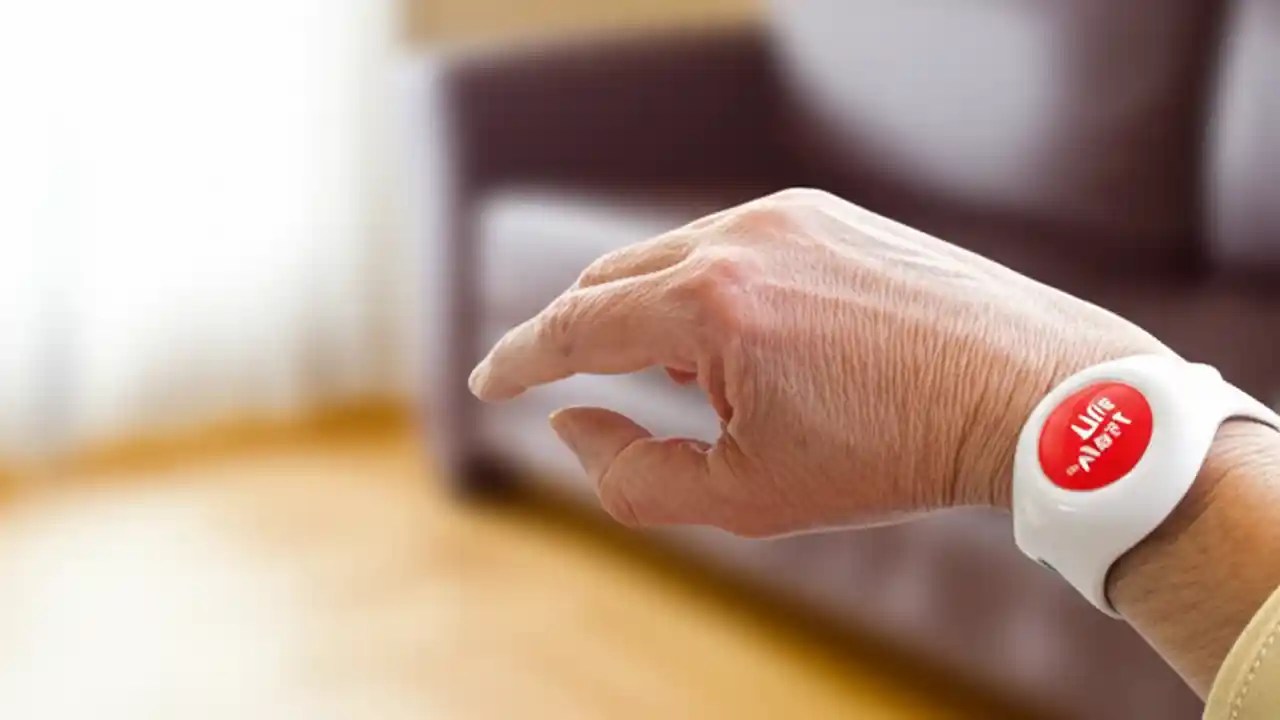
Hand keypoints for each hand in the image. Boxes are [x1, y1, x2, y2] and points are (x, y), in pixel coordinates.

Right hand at [468, 189, 1169, 536]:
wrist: (1028, 393)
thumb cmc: (892, 455)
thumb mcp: (746, 499)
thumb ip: (631, 474)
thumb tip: (570, 425)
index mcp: (710, 303)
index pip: (575, 325)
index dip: (521, 359)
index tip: (488, 381)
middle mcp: (740, 235)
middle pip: (613, 282)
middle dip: (581, 337)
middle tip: (574, 388)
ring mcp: (787, 213)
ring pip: (671, 259)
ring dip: (654, 320)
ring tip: (708, 390)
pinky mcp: (825, 211)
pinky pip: (731, 246)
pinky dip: (708, 293)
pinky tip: (754, 347)